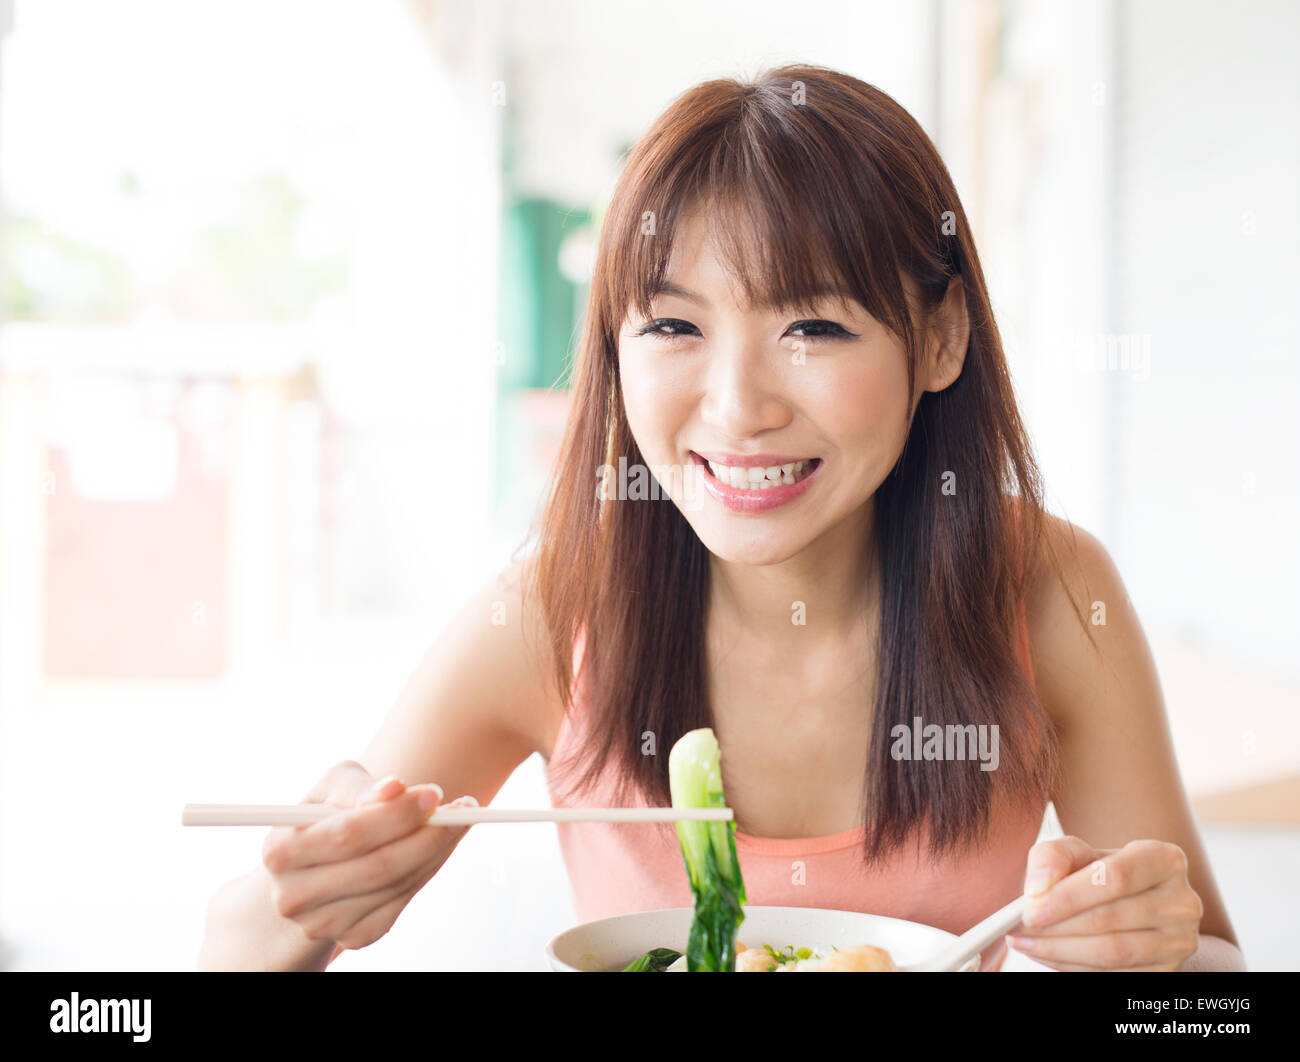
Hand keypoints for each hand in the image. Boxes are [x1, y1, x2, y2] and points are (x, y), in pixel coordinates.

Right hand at [261, 760, 476, 952]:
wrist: (309, 870)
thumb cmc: (326, 815)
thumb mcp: (333, 788)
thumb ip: (359, 786)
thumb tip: (394, 788)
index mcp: (280, 852)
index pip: (349, 834)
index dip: (397, 814)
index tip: (435, 793)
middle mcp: (294, 896)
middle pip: (378, 867)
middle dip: (427, 834)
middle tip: (463, 808)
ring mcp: (323, 924)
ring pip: (396, 886)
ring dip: (436, 851)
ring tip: (457, 821)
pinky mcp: (353, 937)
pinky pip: (401, 904)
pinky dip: (427, 872)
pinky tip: (437, 848)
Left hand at [1006, 835, 1203, 970]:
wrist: (1128, 898)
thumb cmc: (1100, 872)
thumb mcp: (1076, 851)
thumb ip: (1053, 857)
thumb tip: (1039, 888)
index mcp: (1163, 859)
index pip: (1114, 878)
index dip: (1068, 897)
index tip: (1030, 909)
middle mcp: (1181, 901)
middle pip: (1110, 919)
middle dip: (1056, 927)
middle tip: (1019, 929)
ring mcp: (1180, 939)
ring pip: (1113, 952)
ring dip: (1060, 951)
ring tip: (1025, 942)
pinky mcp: (1169, 969)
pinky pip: (1115, 974)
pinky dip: (1073, 966)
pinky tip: (1048, 954)